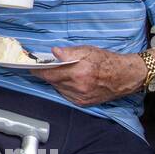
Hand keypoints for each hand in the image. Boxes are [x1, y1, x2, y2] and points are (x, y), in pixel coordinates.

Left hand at [32, 45, 146, 106]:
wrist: (124, 77)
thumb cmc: (107, 61)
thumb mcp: (88, 50)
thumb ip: (69, 52)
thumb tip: (54, 52)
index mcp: (79, 72)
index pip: (50, 73)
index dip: (38, 70)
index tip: (30, 66)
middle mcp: (79, 87)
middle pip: (52, 82)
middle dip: (46, 74)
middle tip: (41, 67)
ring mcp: (80, 97)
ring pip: (58, 88)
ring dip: (55, 81)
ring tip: (59, 72)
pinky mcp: (83, 103)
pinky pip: (66, 95)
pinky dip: (63, 87)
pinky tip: (68, 81)